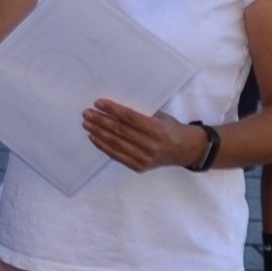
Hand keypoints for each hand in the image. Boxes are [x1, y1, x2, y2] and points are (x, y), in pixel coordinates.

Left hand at [78, 98, 204, 171]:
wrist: (184, 150)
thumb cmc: (170, 129)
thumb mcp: (160, 117)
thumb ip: (141, 114)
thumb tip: (114, 107)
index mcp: (157, 129)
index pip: (129, 118)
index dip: (112, 110)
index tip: (98, 103)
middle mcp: (151, 146)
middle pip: (120, 131)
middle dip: (101, 121)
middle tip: (87, 113)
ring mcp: (144, 159)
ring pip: (116, 144)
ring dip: (99, 133)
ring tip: (87, 124)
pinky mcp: (139, 167)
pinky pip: (117, 156)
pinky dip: (104, 147)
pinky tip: (95, 138)